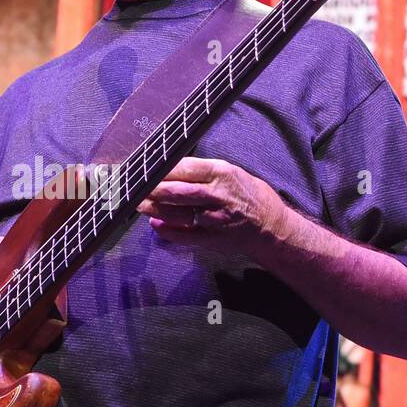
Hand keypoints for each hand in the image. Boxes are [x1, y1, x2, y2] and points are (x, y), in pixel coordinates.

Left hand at [136, 156, 293, 263]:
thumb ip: (201, 171)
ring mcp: (216, 219)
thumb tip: (168, 168)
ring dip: (156, 209)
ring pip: (179, 213)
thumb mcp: (229, 172)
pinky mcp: (214, 238)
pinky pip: (186, 235)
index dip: (161, 169)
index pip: (185, 168)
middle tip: (135, 187)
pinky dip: (168, 230)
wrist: (271, 225)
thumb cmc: (247, 194)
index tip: (144, 167)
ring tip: (139, 204)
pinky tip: (156, 224)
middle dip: (153, 189)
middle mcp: (218, 195)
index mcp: (222, 173)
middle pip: (178, 191)